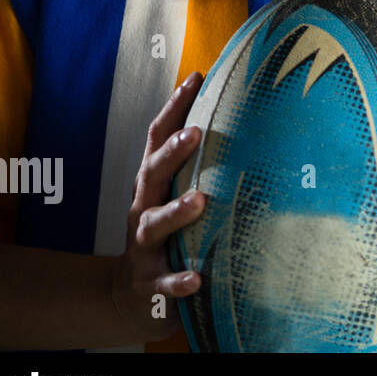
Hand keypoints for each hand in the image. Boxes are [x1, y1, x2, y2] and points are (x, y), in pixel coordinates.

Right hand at [111, 71, 206, 341]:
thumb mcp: (175, 197)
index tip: (195, 78)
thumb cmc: (168, 234)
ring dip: (176, 212)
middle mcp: (144, 210)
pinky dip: (178, 281)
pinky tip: (197, 278)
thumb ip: (199, 166)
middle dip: (171, 153)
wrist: (134, 298)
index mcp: (153, 186)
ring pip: (154, 225)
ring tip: (199, 201)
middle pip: (151, 175)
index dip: (173, 108)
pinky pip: (164, 284)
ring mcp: (145, 248)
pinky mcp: (151, 286)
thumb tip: (242, 118)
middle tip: (196, 133)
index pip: (158, 140)